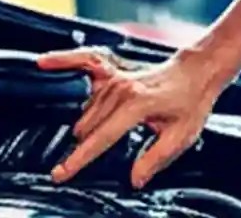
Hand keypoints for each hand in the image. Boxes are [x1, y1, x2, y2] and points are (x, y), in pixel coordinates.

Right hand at [36, 46, 225, 188]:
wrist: (196, 73)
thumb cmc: (190, 103)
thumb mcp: (181, 136)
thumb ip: (155, 158)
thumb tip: (134, 180)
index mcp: (137, 104)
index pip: (101, 137)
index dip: (80, 159)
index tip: (60, 174)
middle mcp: (121, 88)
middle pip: (88, 128)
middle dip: (91, 144)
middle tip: (116, 146)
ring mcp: (115, 77)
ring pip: (86, 112)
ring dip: (91, 126)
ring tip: (121, 124)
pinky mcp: (111, 68)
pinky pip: (83, 62)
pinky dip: (64, 60)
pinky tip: (44, 61)